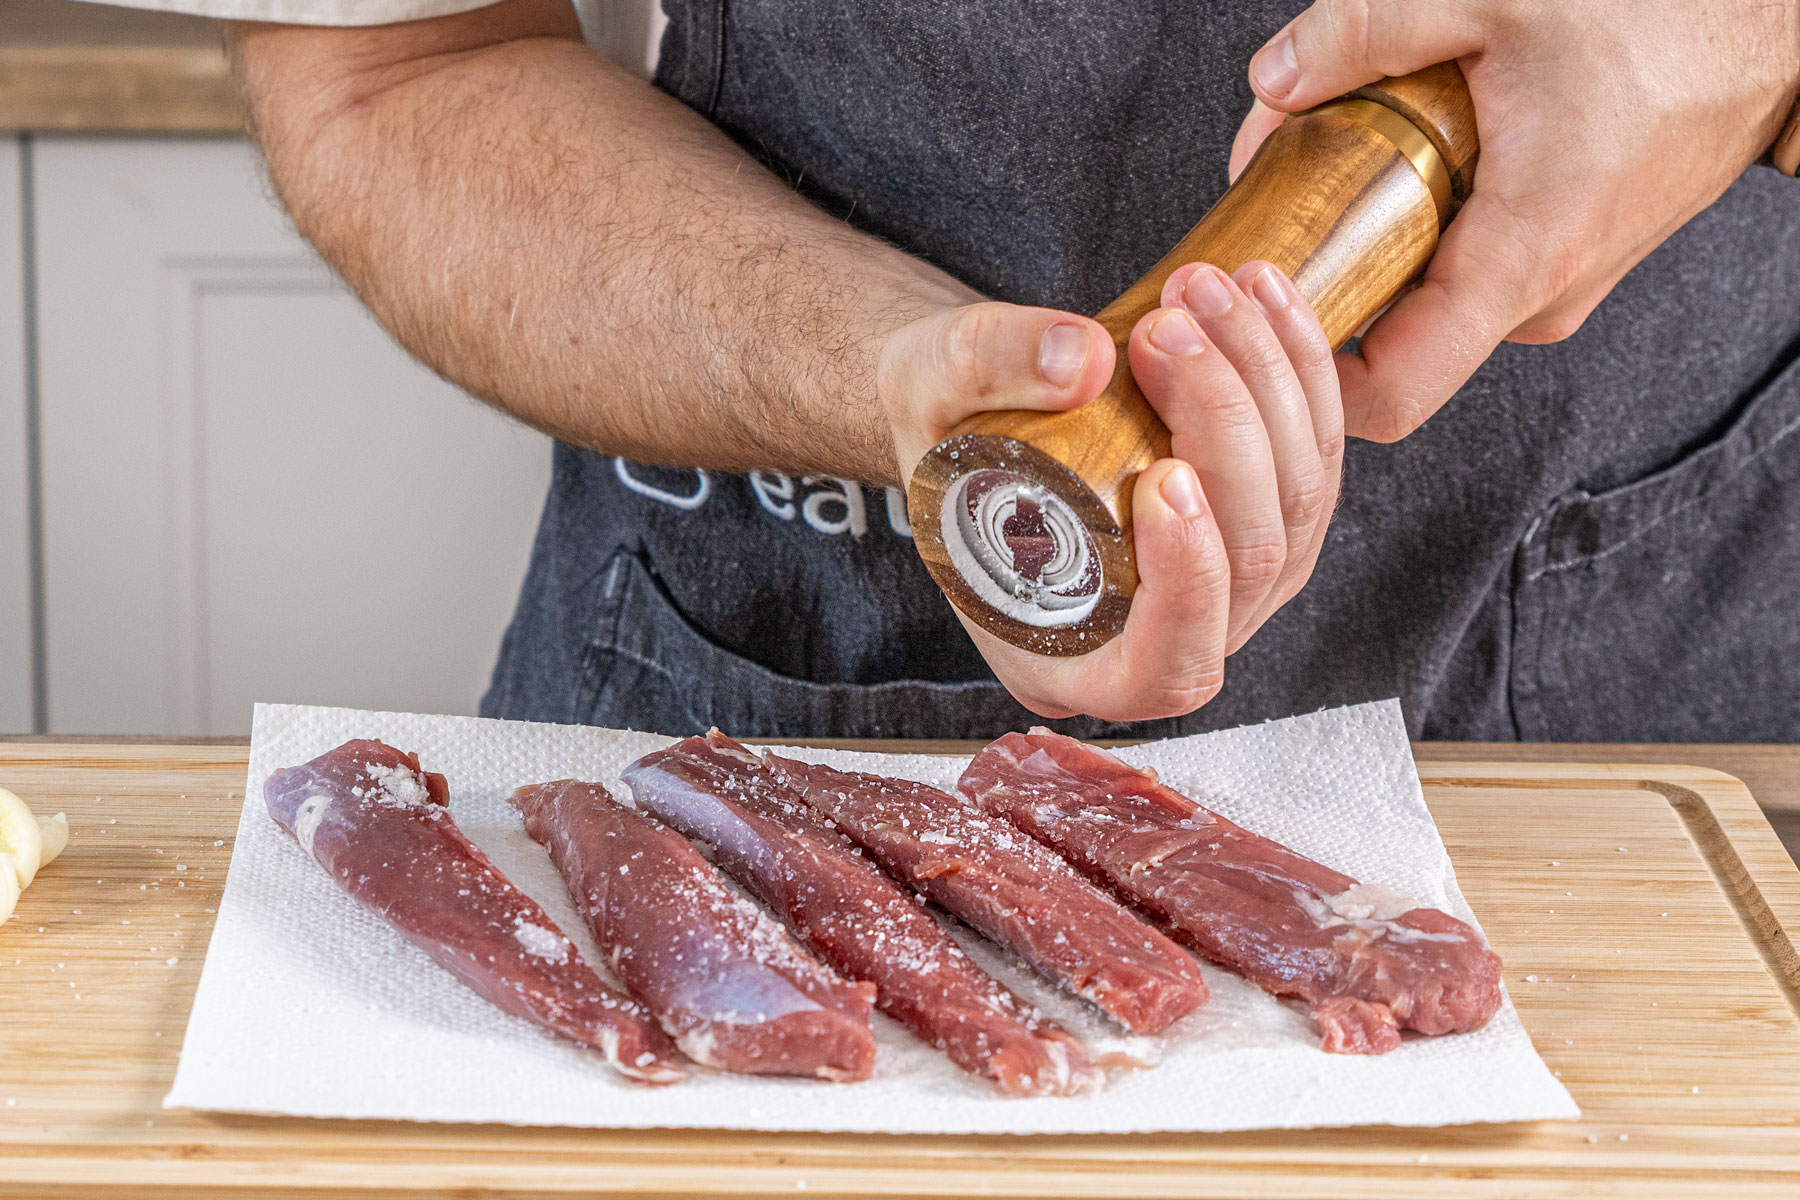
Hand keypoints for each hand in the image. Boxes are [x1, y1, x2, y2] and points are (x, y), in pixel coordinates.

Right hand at [880, 262, 1340, 721]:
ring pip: (1298, 506)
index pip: (1163, 664)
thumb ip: (985, 366)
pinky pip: (1316, 460)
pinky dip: (1300, 370)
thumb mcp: (922, 386)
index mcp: (1068, 662)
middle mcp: (1161, 643)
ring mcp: (1229, 589)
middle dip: (1227, 427)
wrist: (973, 404)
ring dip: (1271, 383)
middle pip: (1248, 562)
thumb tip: (1086, 358)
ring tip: (1211, 289)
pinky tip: (1262, 295)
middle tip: (1167, 326)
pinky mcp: (1264, 521)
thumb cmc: (935, 427)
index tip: (1164, 472)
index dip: (1188, 580)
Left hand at [1231, 0, 1799, 441]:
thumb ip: (1369, 30)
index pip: (1392, 396)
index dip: (1307, 380)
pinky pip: (1468, 266)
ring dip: (1369, 240)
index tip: (1257, 317)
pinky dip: (1421, 222)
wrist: (1774, 23)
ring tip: (1335, 156)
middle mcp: (1540, 296)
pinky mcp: (1565, 257)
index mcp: (1521, 259)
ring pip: (1428, 296)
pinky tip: (1404, 155)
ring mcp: (1557, 285)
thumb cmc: (1665, 16)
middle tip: (1269, 203)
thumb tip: (1274, 79)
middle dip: (1320, 276)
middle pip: (1389, 338)